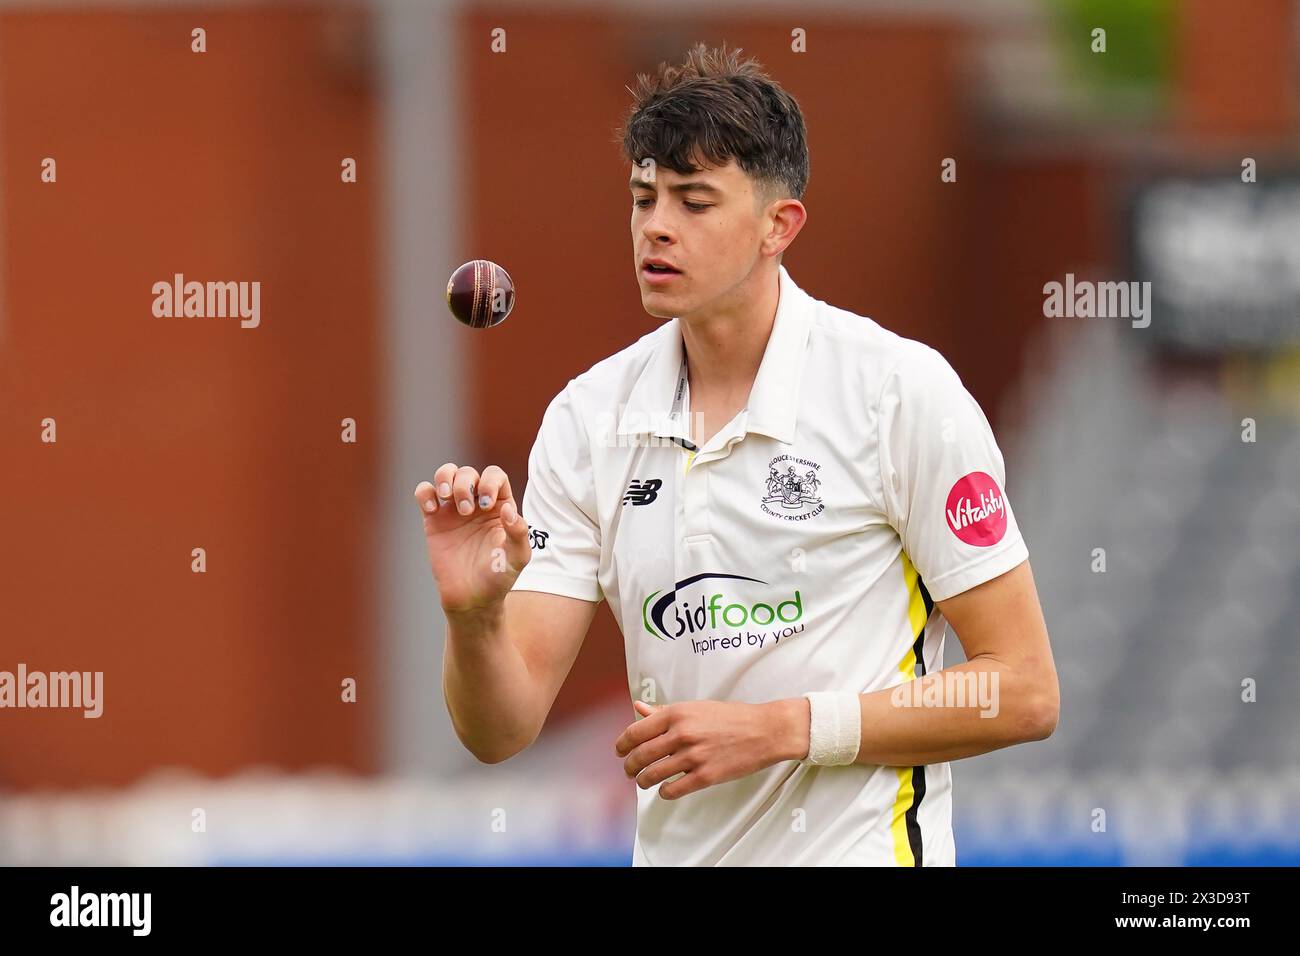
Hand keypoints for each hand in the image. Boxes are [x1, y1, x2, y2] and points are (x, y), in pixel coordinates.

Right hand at [413, 462, 531, 614]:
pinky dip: (425, 492)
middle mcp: (477, 503)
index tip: (486, 505)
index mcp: (500, 506)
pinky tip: (431, 508)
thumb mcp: (517, 557)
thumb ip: (519, 533)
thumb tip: (509, 509)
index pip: (495, 476)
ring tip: (446, 498)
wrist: (471, 598)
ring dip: (445, 478)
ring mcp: (454, 510)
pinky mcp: (434, 520)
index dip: (490, 482)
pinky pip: (425, 492)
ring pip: (447, 474)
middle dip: (465, 484)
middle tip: (466, 511)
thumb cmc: (498, 577)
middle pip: (469, 473)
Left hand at [615, 698, 805, 799]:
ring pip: (653, 775)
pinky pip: (673, 789)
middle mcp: (681, 733)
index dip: (622, 745)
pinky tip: (666, 790)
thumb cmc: (731, 717)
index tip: (619, 751)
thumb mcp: (695, 707)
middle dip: (629, 766)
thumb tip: (639, 708)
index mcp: (676, 713)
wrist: (764, 730)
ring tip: (644, 781)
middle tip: (629, 771)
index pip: (636, 732)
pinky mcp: (705, 776)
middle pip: (640, 755)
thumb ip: (664, 711)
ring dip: (643, 781)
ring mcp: (693, 755)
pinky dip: (664, 792)